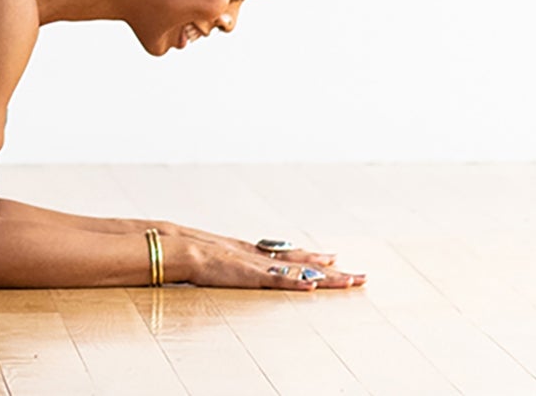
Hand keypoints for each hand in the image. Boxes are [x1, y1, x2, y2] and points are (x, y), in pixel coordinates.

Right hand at [169, 228, 364, 289]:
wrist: (175, 247)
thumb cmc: (187, 252)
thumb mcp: (212, 255)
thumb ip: (223, 259)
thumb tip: (222, 263)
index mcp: (250, 252)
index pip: (288, 255)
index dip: (312, 259)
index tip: (333, 259)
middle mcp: (260, 257)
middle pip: (303, 264)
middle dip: (332, 272)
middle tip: (360, 276)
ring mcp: (256, 266)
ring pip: (299, 273)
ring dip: (326, 279)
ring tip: (350, 281)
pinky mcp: (248, 276)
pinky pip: (276, 282)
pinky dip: (295, 285)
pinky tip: (312, 289)